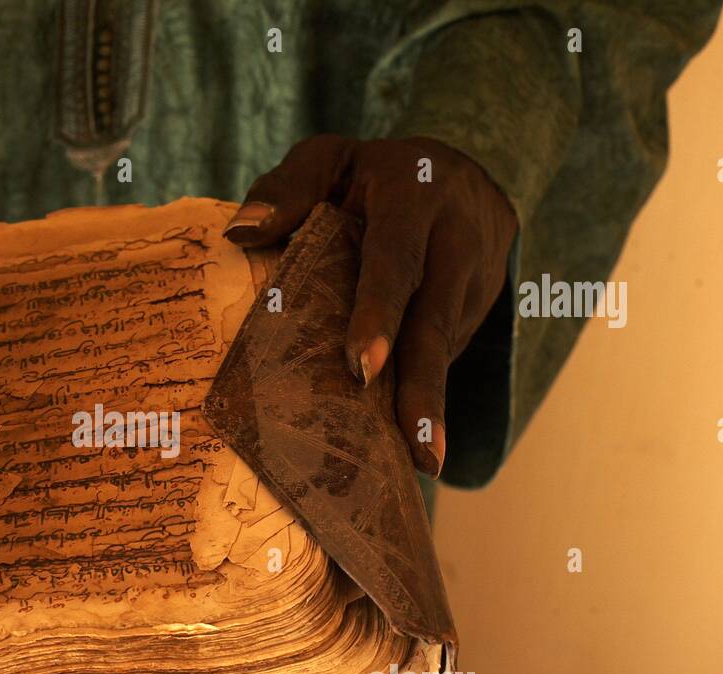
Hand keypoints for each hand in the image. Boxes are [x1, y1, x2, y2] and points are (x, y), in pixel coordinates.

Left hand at [224, 135, 517, 478]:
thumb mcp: (329, 160)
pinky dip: (424, 396)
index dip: (380, 313)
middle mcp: (456, 237)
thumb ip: (288, 187)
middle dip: (423, 388)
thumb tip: (241, 233)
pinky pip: (446, 356)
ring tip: (418, 464)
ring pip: (445, 348)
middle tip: (416, 449)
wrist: (460, 173)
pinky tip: (410, 442)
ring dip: (429, 407)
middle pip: (434, 321)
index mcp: (414, 193)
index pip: (396, 259)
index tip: (362, 369)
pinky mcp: (481, 310)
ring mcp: (478, 278)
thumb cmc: (370, 176)